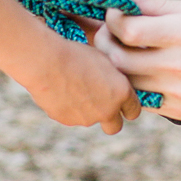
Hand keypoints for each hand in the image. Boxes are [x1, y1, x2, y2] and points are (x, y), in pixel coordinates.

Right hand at [26, 37, 140, 134]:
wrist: (47, 61)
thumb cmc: (77, 53)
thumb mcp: (103, 59)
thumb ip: (114, 77)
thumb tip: (116, 81)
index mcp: (121, 93)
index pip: (134, 111)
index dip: (128, 107)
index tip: (122, 101)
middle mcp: (107, 110)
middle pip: (115, 127)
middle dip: (111, 119)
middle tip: (102, 104)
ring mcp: (86, 118)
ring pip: (90, 120)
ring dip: (86, 110)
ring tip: (74, 88)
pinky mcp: (67, 120)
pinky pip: (71, 117)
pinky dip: (68, 108)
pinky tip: (60, 90)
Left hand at [95, 0, 180, 123]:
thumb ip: (160, 7)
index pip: (127, 30)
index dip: (112, 20)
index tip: (114, 14)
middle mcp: (179, 66)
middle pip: (119, 58)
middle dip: (105, 43)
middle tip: (106, 33)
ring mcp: (179, 93)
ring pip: (126, 81)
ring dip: (117, 65)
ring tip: (121, 50)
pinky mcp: (180, 112)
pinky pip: (143, 98)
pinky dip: (135, 84)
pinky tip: (141, 71)